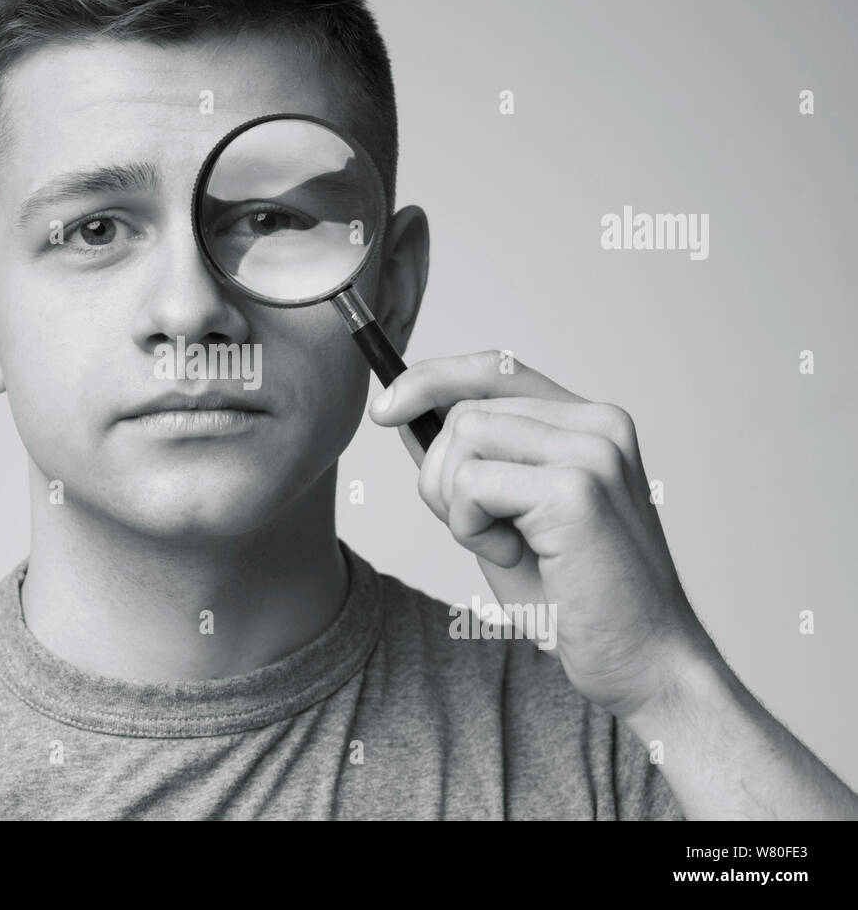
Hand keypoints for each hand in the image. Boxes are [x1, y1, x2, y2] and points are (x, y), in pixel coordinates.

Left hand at [369, 350, 712, 720]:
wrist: (640, 658)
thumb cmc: (575, 596)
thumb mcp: (505, 516)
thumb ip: (465, 463)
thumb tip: (404, 415)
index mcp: (590, 424)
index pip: (496, 369)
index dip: (433, 378)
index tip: (386, 408)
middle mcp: (599, 424)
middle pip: (465, 410)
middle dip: (442, 476)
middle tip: (484, 533)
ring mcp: (591, 452)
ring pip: (463, 436)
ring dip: (459, 505)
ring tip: (510, 546)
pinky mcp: (576, 488)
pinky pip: (471, 483)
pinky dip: (470, 528)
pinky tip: (515, 556)